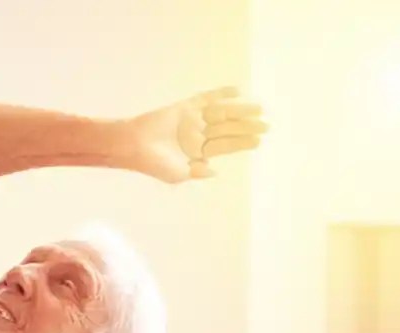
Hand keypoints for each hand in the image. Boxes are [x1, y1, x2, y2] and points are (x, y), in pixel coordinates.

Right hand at [126, 86, 267, 183]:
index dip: (242, 143)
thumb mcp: (178, 175)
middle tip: (266, 125)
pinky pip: (205, 99)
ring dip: (239, 111)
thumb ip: (197, 172)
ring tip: (258, 109)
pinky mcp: (184, 107)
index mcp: (197, 151)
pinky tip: (237, 91)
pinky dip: (220, 94)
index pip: (225, 146)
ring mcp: (192, 120)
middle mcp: (197, 134)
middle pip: (228, 129)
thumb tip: (215, 170)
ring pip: (221, 114)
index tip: (259, 140)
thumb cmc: (153, 164)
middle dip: (247, 127)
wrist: (132, 146)